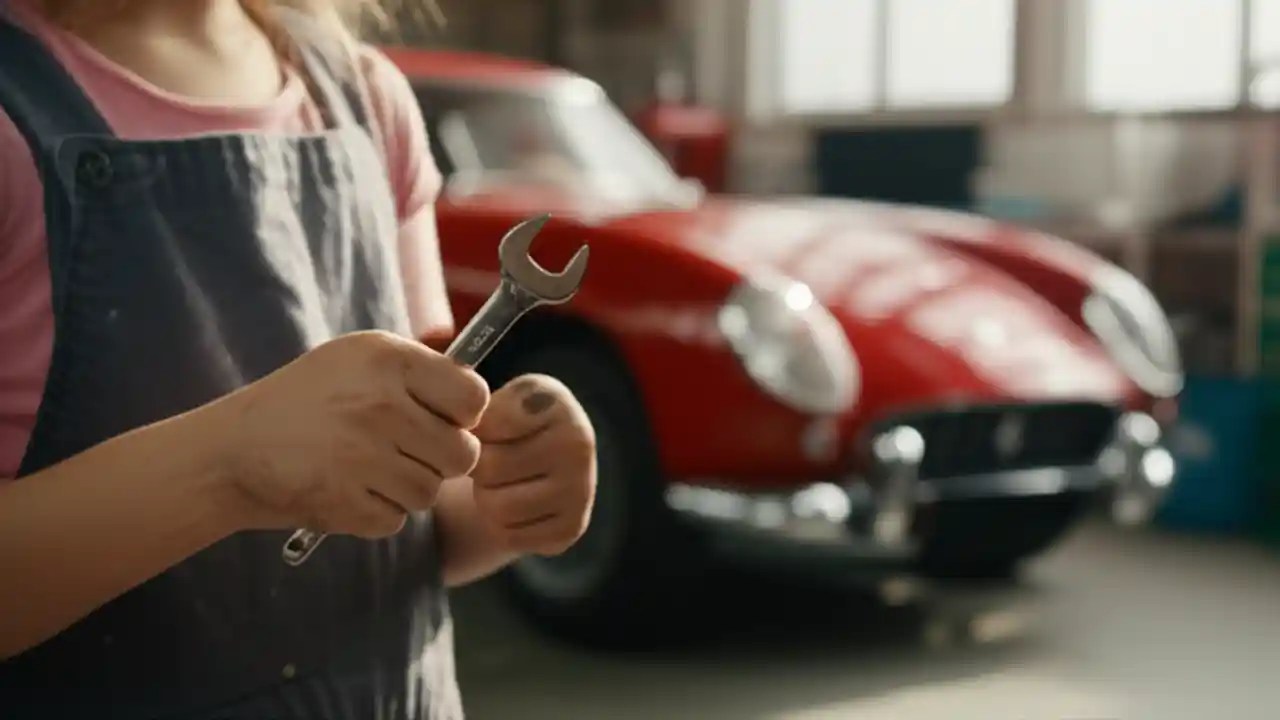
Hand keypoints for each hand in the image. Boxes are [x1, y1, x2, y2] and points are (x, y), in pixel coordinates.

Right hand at [213, 331, 489, 537]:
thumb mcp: (360, 359)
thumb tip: (479, 404)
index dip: (464, 416)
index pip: (474, 399)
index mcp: (388, 360)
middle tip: (404, 451)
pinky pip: (397, 520)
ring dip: (407, 488)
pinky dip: (377, 513)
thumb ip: (421, 373)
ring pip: (430, 492)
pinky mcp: (345, 503)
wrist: (232, 450)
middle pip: (462, 454)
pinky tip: (348, 490)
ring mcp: (362, 457)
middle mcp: (380, 405)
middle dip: (440, 459)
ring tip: (367, 468)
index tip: (440, 419)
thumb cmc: (307, 401)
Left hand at [471, 375, 595, 556]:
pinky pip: (511, 536)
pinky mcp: (573, 526)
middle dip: (478, 469)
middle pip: (488, 467)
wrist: (547, 463)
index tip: (489, 431)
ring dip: (487, 499)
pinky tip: (520, 507)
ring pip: (496, 506)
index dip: (474, 433)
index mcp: (555, 399)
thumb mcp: (493, 401)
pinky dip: (504, 527)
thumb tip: (451, 447)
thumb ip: (470, 410)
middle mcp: (579, 441)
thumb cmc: (508, 428)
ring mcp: (581, 487)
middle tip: (494, 461)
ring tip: (504, 484)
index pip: (485, 426)